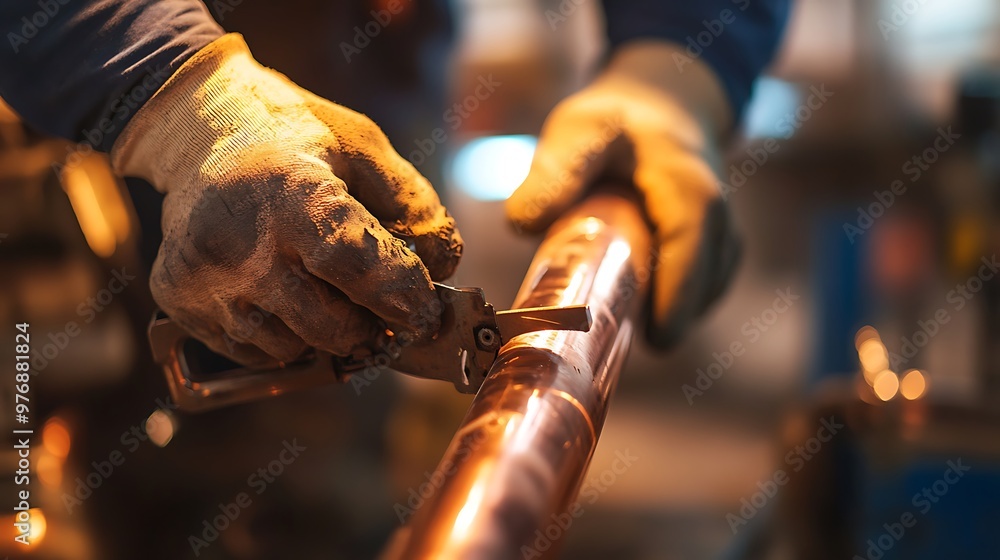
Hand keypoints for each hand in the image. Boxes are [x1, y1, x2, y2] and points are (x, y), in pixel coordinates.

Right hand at [112, 34, 461, 364]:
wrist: (194, 128)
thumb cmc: (292, 134)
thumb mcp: (361, 146)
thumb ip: (411, 202)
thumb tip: (444, 263)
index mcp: (292, 194)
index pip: (356, 265)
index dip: (401, 295)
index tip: (427, 310)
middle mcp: (241, 243)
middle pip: (331, 325)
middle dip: (370, 325)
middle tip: (382, 309)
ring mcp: (205, 279)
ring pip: (292, 348)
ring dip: (323, 333)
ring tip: (320, 288)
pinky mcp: (178, 300)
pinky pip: (252, 353)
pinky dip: (281, 336)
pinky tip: (282, 293)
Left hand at [506, 41, 738, 346]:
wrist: (661, 103)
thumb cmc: (616, 120)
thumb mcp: (578, 131)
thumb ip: (554, 172)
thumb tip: (522, 223)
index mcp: (685, 184)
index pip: (692, 243)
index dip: (679, 294)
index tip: (658, 337)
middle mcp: (716, 208)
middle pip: (707, 276)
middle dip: (675, 316)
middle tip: (628, 348)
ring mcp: (721, 227)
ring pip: (710, 284)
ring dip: (677, 312)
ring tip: (630, 335)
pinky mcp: (715, 243)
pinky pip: (706, 283)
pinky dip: (681, 304)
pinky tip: (646, 318)